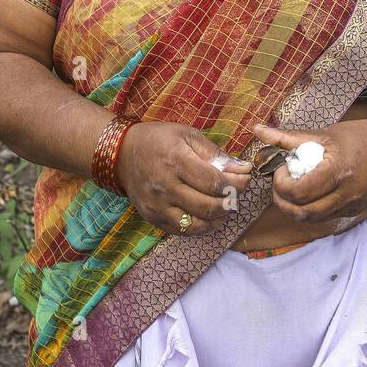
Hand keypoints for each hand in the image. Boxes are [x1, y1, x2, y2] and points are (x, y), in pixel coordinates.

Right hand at [114, 121, 253, 235]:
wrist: (122, 154)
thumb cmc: (159, 140)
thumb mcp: (187, 135)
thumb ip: (215, 154)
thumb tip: (242, 169)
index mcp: (176, 161)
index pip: (214, 182)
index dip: (236, 185)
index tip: (245, 179)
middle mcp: (165, 186)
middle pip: (209, 206)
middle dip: (230, 202)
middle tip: (237, 194)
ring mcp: (157, 205)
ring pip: (198, 224)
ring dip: (218, 218)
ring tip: (225, 206)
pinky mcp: (153, 218)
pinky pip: (183, 231)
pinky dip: (201, 226)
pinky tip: (208, 215)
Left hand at [252, 119, 366, 230]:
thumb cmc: (361, 136)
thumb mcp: (325, 133)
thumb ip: (288, 137)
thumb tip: (257, 130)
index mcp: (338, 171)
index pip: (299, 193)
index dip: (282, 185)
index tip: (281, 170)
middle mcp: (346, 194)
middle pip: (303, 213)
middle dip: (283, 201)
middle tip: (280, 184)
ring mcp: (352, 206)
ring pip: (313, 220)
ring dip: (295, 209)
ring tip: (292, 190)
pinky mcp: (355, 212)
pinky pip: (326, 218)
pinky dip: (312, 210)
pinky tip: (309, 195)